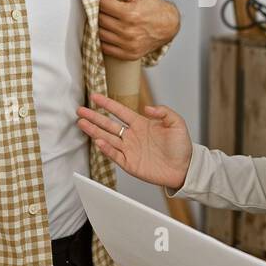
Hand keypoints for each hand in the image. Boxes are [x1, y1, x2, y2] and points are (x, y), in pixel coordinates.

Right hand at [76, 92, 192, 188]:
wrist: (184, 169)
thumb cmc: (181, 147)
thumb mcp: (177, 124)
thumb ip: (164, 112)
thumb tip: (147, 108)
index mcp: (141, 124)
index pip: (120, 111)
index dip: (107, 104)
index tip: (95, 96)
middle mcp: (132, 136)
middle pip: (108, 124)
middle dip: (94, 117)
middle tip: (80, 110)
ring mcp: (130, 150)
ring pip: (107, 138)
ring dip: (94, 131)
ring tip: (82, 123)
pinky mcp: (130, 164)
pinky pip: (115, 155)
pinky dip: (106, 149)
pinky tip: (98, 141)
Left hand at [97, 0, 179, 60]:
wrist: (168, 25)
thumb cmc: (153, 4)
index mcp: (129, 14)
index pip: (101, 5)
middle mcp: (128, 31)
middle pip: (99, 20)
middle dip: (98, 12)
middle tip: (102, 7)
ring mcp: (128, 45)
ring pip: (100, 34)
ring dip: (98, 26)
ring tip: (104, 18)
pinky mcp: (129, 54)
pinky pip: (106, 48)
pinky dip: (103, 40)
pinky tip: (108, 31)